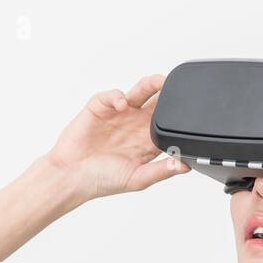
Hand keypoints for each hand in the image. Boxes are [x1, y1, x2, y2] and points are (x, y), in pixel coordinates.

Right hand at [45, 73, 189, 200]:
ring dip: (150, 84)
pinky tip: (122, 105)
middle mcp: (135, 124)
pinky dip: (119, 96)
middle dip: (169, 92)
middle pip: (158, 102)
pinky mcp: (100, 107)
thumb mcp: (137, 179)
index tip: (192, 112)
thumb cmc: (100, 180)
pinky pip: (113, 95)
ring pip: (139, 91)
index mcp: (147, 140)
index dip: (180, 115)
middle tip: (178, 88)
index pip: (169, 123)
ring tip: (159, 82)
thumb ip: (162, 171)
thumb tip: (185, 166)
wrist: (70, 176)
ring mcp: (119, 114)